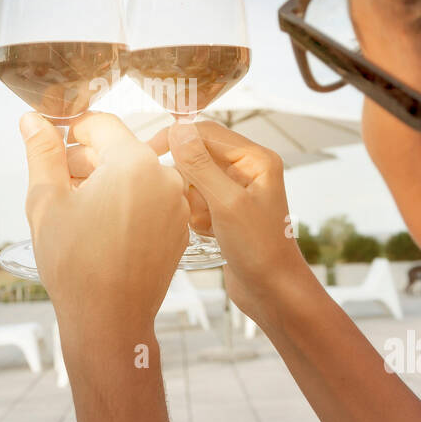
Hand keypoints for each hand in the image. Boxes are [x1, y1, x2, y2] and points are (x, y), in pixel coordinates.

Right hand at [21, 111, 189, 355]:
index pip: (101, 124)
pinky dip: (128, 205)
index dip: (71, 131)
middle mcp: (165, 177)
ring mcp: (177, 204)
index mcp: (134, 162)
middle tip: (58, 186)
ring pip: (136, 176)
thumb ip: (42, 152)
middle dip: (86, 162)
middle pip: (119, 150)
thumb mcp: (47, 201)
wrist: (109, 321)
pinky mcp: (180, 228)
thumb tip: (32, 119)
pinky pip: (151, 201)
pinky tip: (102, 229)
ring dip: (107, 184)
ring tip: (78, 211)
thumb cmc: (75, 264)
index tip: (54, 147)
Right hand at [155, 121, 312, 333]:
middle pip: (198, 156)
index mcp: (256, 158)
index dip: (175, 139)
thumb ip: (200, 164)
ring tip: (206, 224)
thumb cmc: (259, 249)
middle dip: (187, 180)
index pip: (206, 132)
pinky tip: (208, 234)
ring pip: (194, 181)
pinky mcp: (227, 211)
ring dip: (192, 202)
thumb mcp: (226, 203)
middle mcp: (248, 169)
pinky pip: (198, 201)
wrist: (273, 293)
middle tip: (190, 204)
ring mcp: (237, 191)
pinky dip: (196, 216)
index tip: (146, 152)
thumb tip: (178, 128)